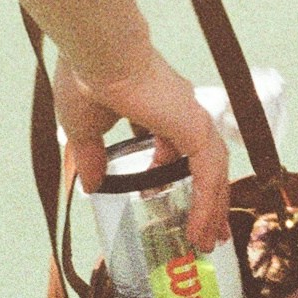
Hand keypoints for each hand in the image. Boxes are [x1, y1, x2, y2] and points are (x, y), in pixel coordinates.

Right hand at [51, 45, 231, 251]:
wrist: (98, 55)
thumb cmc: (87, 80)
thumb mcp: (84, 130)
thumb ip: (92, 156)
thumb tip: (93, 183)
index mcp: (157, 107)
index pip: (176, 144)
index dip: (170, 171)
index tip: (157, 195)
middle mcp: (181, 112)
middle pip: (203, 163)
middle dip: (205, 199)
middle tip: (203, 232)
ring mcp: (192, 120)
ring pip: (213, 172)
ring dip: (212, 208)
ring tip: (206, 241)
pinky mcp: (196, 129)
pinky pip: (210, 175)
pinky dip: (208, 204)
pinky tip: (201, 230)